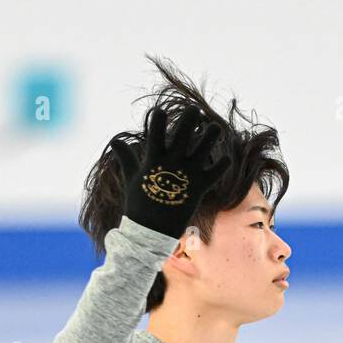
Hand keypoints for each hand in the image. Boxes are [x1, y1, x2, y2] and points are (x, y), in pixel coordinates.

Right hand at [108, 106, 231, 240]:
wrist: (150, 233)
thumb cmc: (139, 205)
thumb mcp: (131, 179)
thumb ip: (126, 158)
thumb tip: (115, 141)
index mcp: (153, 160)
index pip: (155, 132)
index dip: (158, 118)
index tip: (160, 110)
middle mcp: (172, 163)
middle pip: (183, 132)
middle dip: (189, 117)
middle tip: (194, 110)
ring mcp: (187, 174)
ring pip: (204, 147)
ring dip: (210, 135)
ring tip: (214, 128)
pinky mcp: (199, 187)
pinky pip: (216, 172)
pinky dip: (223, 165)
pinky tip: (226, 159)